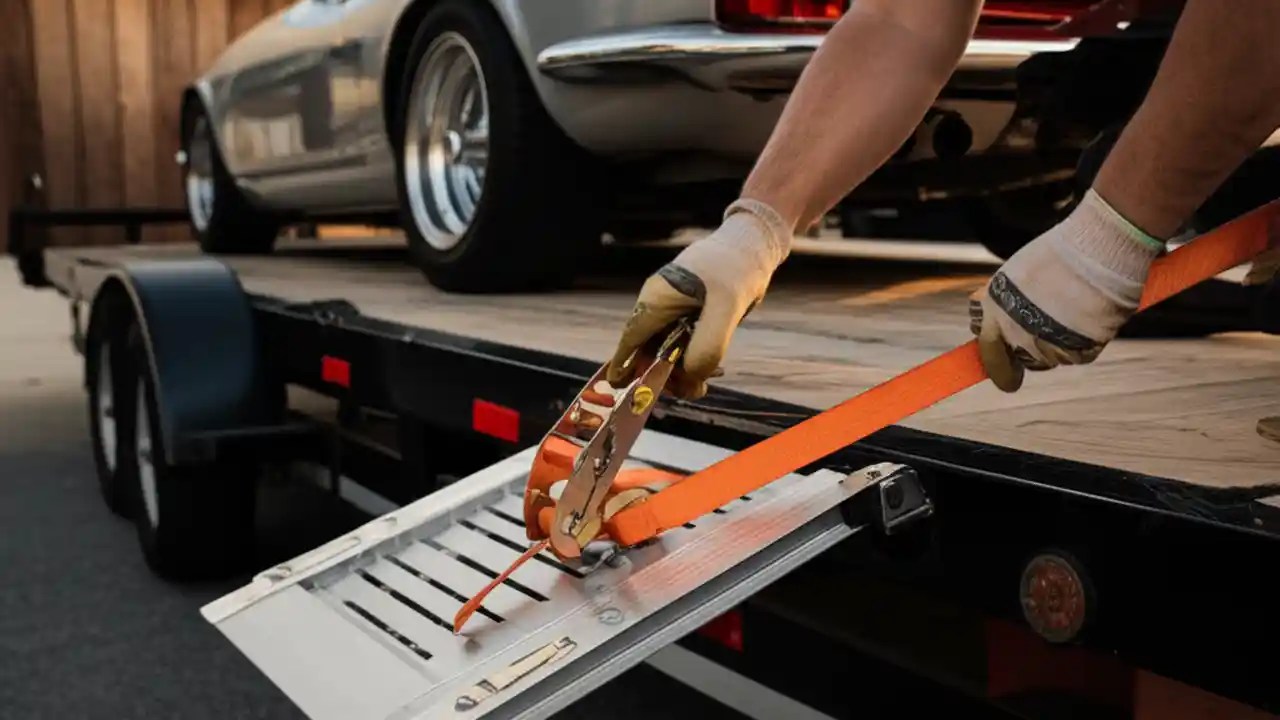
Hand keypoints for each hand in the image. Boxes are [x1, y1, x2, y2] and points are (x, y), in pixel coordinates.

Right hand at [607, 199, 791, 398]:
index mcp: (657, 299)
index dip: (624, 364)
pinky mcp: (690, 317)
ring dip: (684, 371)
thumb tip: (691, 377)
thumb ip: (708, 345)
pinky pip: (684, 346)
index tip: (620, 387)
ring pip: (667, 352)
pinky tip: (715, 369)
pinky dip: (694, 361)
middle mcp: (660, 306)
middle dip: (667, 375)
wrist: (755, 246)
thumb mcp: (728, 305)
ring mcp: (674, 311)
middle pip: (649, 351)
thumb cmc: (737, 268)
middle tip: (697, 390)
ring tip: (708, 382)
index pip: (631, 338)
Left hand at [969, 189, 1164, 391]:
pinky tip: (1087, 317)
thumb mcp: (1014, 275)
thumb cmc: (1057, 254)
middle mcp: (1016, 333)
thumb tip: (987, 316)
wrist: (1097, 249)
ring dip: (1057, 343)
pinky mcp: (1078, 351)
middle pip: (1022, 358)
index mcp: (995, 311)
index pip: (987, 351)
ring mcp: (1047, 345)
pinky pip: (1077, 356)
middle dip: (1031, 347)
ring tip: (1072, 310)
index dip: (996, 365)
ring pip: (1050, 359)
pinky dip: (1082, 343)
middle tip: (1049, 324)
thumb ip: (1001, 303)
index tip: (1006, 378)